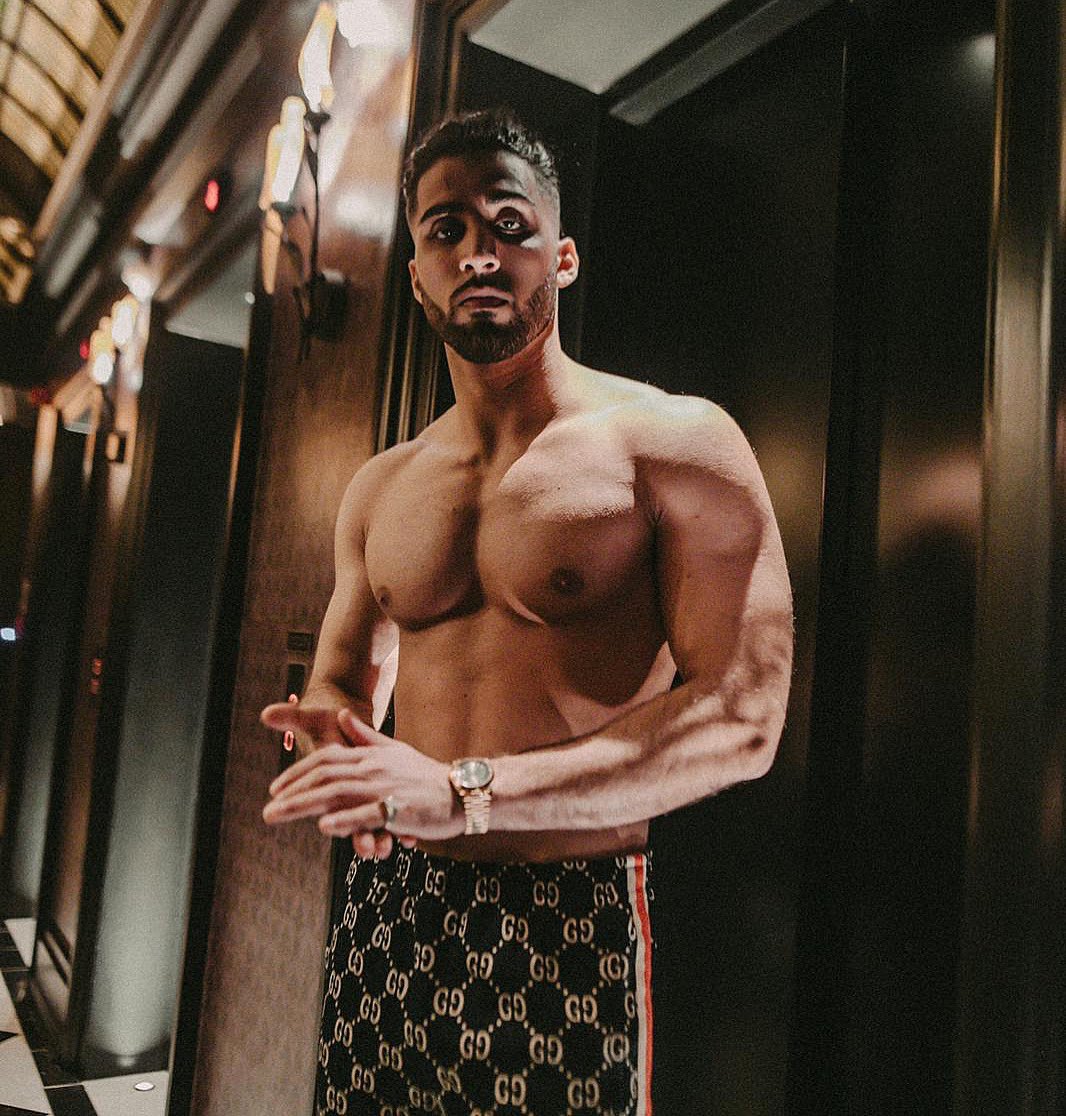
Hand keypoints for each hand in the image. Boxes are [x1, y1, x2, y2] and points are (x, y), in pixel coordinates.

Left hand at [262, 708, 461, 857]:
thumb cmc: (425, 775)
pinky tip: (324, 826)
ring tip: (280, 814)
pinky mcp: (398, 809)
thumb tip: (342, 715)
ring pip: (337, 793)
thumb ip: (364, 736)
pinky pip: (367, 814)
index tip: (276, 788)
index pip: (325, 760)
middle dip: (291, 792)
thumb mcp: (393, 750)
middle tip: (268, 810)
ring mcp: (385, 788)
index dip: (297, 773)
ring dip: (304, 804)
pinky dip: (345, 819)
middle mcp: (372, 769)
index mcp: (369, 756)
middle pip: (323, 776)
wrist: (460, 791)